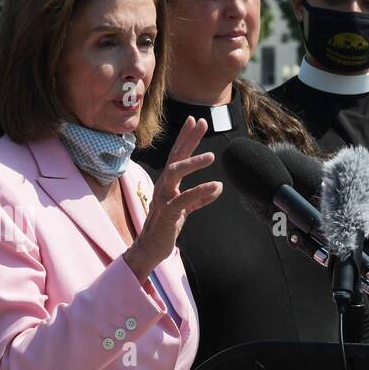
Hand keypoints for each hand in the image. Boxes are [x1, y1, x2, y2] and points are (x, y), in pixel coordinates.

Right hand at [123, 115, 221, 282]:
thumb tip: (218, 187)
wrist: (150, 248)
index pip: (177, 155)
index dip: (185, 137)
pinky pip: (184, 199)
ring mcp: (164, 198)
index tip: (194, 120)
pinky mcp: (168, 213)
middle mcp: (163, 186)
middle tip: (201, 122)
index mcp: (167, 183)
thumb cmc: (165, 227)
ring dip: (192, 163)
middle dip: (188, 139)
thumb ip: (199, 198)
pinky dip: (200, 191)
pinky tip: (216, 186)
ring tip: (211, 156)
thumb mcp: (184, 209)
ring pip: (175, 173)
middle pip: (175, 156)